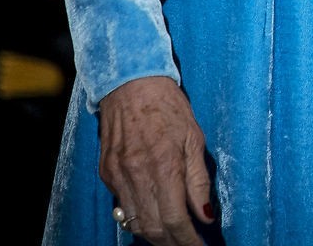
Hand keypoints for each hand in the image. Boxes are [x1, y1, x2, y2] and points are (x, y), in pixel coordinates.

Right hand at [98, 76, 214, 244]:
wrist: (130, 83)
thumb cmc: (168, 106)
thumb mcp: (194, 138)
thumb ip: (199, 181)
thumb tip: (206, 215)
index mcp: (164, 165)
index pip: (176, 220)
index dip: (189, 241)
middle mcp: (137, 175)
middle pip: (154, 228)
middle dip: (174, 243)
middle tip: (189, 245)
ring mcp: (118, 176)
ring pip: (135, 223)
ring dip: (156, 236)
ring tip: (174, 237)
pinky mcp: (106, 173)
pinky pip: (122, 207)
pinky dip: (138, 219)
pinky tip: (153, 217)